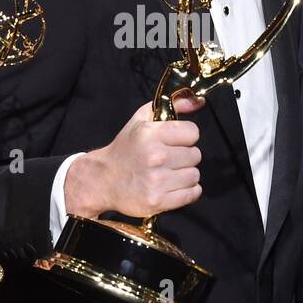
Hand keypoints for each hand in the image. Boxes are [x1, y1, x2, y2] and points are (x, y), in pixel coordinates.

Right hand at [65, 91, 205, 218]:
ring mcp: (156, 181)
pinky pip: (192, 194)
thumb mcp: (142, 119)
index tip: (174, 141)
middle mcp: (155, 157)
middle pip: (195, 155)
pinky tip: (173, 186)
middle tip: (169, 159)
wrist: (103, 179)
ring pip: (195, 175)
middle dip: (184, 157)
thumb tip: (200, 101)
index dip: (185, 136)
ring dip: (185, 175)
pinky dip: (187, 191)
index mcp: (150, 134)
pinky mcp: (158, 201)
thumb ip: (173, 105)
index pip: (193, 132)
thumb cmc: (126, 148)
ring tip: (169, 173)